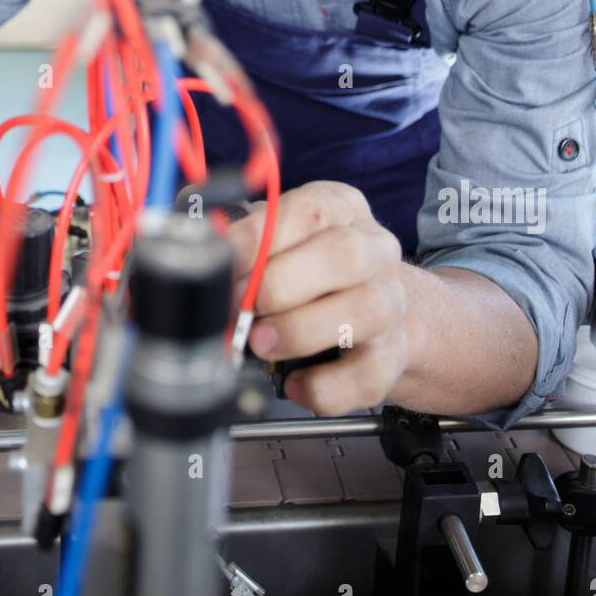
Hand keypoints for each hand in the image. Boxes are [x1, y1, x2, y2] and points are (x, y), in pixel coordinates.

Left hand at [229, 180, 408, 414]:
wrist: (382, 312)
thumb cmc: (316, 270)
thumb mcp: (282, 236)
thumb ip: (245, 235)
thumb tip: (201, 240)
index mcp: (343, 209)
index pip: (308, 211)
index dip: (259, 238)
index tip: (222, 262)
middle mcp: (375, 251)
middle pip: (342, 255)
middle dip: (278, 284)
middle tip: (238, 307)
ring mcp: (390, 303)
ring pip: (362, 312)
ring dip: (299, 330)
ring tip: (259, 343)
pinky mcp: (394, 356)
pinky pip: (366, 375)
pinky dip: (324, 387)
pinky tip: (293, 383)